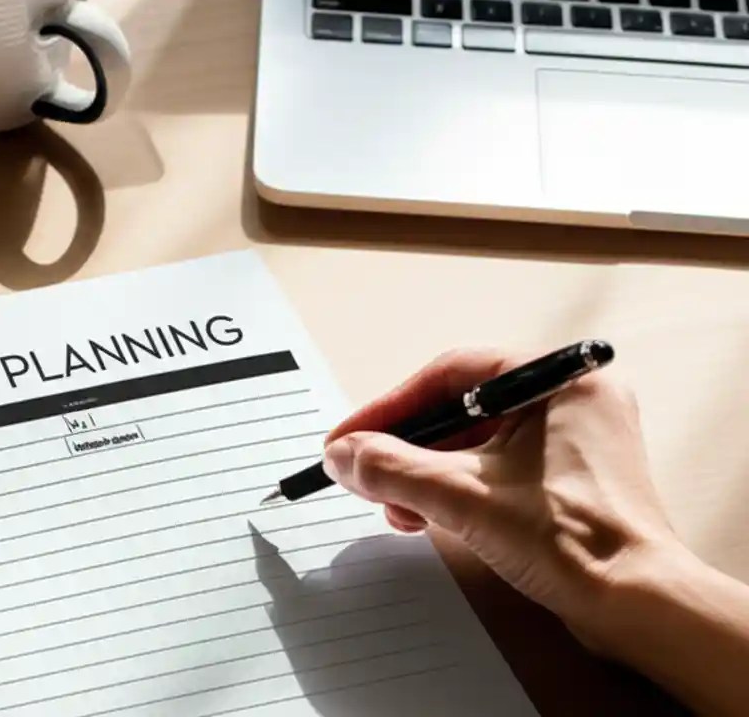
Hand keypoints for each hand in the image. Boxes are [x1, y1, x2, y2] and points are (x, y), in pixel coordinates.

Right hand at [321, 348, 679, 649]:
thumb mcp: (462, 497)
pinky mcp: (569, 479)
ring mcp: (573, 441)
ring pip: (475, 443)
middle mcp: (570, 400)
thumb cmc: (574, 541)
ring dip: (426, 475)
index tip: (350, 437)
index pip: (450, 375)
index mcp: (557, 380)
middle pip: (459, 410)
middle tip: (366, 475)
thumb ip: (393, 468)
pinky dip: (457, 489)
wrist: (636, 605)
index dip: (389, 409)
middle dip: (407, 449)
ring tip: (399, 509)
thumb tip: (344, 454)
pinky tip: (430, 517)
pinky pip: (497, 468)